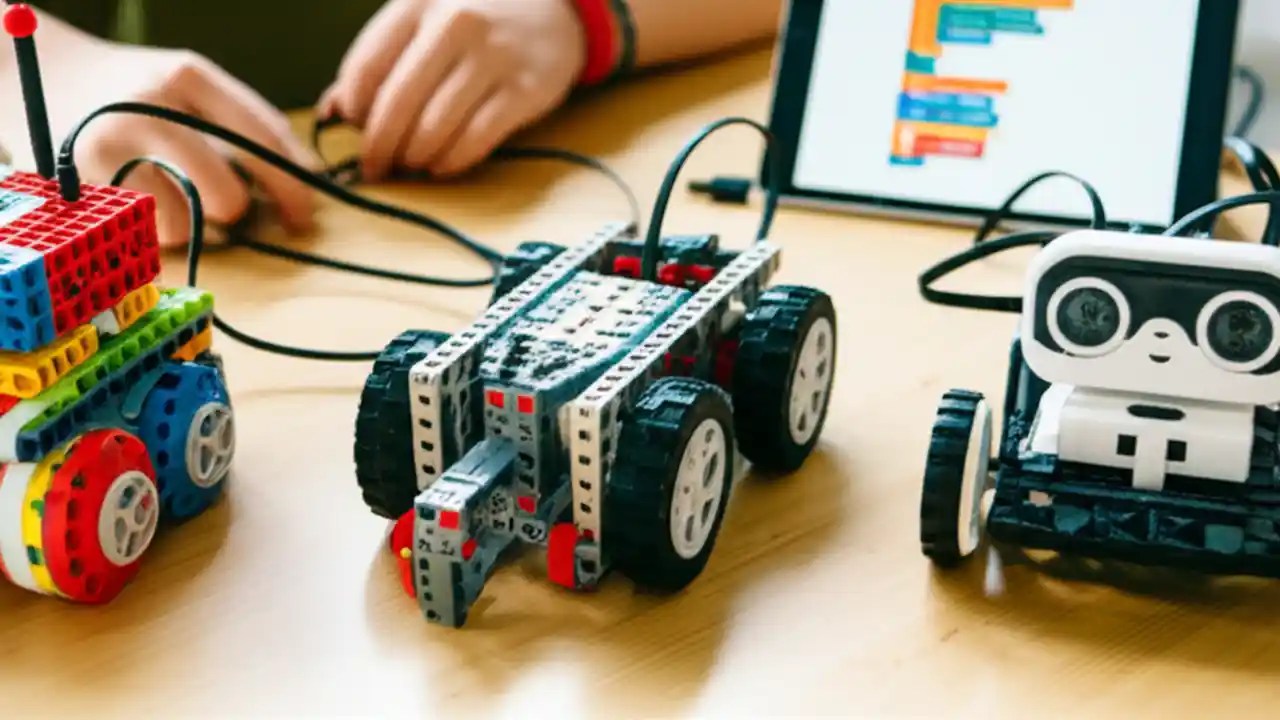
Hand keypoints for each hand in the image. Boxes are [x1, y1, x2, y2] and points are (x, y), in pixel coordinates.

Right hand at [0, 15, 316, 245]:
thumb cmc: (137, 88)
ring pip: (183, 223)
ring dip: (187, 222)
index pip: (262, 139)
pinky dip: (150, 227)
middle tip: (224, 204)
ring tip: (167, 192)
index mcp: (189, 76)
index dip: (293, 187)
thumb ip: (247, 123)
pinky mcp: (82, 179)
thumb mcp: (191, 84)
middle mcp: (149, 107)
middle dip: (234, 211)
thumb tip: (310, 177)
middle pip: (225, 196)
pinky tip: (139, 199)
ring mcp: (110, 145)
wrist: (42, 71)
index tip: (305, 215)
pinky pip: (141, 231)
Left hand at [320, 0, 586, 179]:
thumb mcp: (426, 21)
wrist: (558, 10)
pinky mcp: (525, 89)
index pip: (366, 66)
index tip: (355, 130)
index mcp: (418, 3)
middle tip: (376, 168)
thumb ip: (381, 59)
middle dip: (380, 146)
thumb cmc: (478, 20)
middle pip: (397, 102)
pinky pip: (475, 139)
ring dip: (416, 157)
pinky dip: (451, 161)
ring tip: (413, 164)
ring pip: (435, 126)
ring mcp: (493, 56)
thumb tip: (331, 112)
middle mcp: (454, 24)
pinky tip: (443, 165)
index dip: (354, 110)